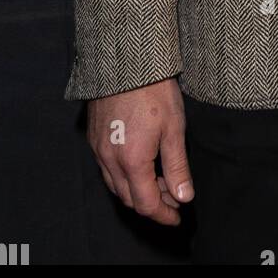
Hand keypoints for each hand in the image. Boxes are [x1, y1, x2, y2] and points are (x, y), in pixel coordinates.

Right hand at [87, 79, 193, 225]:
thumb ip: (177, 166)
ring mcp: (98, 149)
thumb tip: (184, 196)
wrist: (125, 61)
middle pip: (129, 199)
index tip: (178, 216)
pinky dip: (124, 177)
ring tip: (161, 182)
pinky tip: (141, 166)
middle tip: (174, 197)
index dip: (164, 214)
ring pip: (116, 186)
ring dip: (138, 191)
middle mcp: (109, 160)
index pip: (147, 203)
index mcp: (131, 161)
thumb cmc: (154, 90)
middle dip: (153, 204)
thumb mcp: (174, 128)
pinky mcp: (94, 138)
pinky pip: (106, 170)